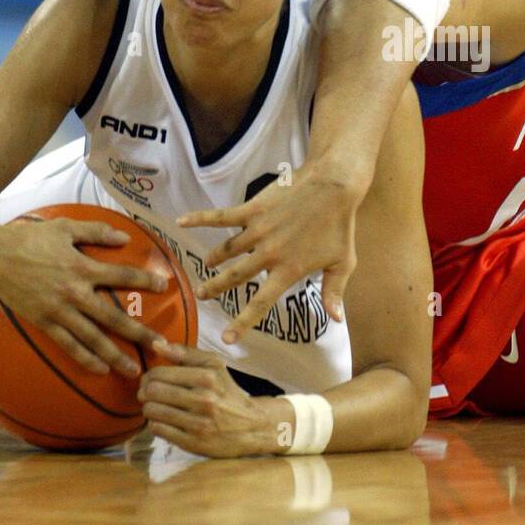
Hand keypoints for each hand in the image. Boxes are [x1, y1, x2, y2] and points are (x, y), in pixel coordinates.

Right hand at [0, 217, 168, 377]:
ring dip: (115, 355)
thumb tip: (126, 238)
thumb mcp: (65, 228)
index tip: (165, 286)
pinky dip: (85, 358)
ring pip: (92, 338)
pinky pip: (68, 345)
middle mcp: (73, 293)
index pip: (121, 276)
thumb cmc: (30, 238)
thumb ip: (96, 232)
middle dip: (139, 333)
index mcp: (81, 266)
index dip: (145, 280)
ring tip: (134, 370)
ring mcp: (58, 311)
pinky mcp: (43, 323)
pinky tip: (101, 369)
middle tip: (162, 346)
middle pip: (113, 317)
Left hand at [140, 342, 290, 457]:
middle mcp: (204, 400)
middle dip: (144, 392)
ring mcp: (198, 423)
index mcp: (207, 377)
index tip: (151, 380)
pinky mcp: (193, 443)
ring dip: (149, 408)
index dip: (149, 376)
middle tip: (148, 394)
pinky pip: (158, 430)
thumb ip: (186, 353)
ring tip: (156, 406)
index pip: (159, 374)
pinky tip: (165, 420)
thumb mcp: (214, 366)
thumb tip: (156, 345)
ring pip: (152, 411)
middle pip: (152, 392)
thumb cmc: (226, 392)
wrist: (249, 426)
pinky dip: (156, 424)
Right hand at [177, 159, 367, 343]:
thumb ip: (334, 292)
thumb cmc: (340, 225)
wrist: (333, 186)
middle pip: (236, 276)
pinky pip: (221, 216)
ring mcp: (258, 230)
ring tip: (206, 266)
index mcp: (289, 270)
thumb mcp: (343, 263)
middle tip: (201, 296)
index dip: (242, 322)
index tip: (226, 339)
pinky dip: (200, 219)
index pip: (260, 302)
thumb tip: (336, 319)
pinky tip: (181, 221)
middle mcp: (269, 253)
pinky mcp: (252, 209)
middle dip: (216, 288)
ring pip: (228, 249)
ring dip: (215, 258)